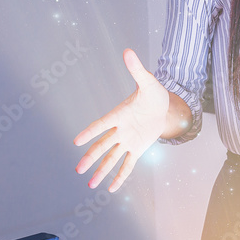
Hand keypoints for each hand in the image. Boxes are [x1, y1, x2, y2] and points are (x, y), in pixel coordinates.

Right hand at [74, 49, 170, 191]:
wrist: (163, 106)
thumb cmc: (153, 93)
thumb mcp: (148, 82)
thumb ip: (137, 69)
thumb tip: (128, 51)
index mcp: (119, 114)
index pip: (102, 124)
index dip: (90, 132)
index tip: (76, 141)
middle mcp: (120, 130)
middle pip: (102, 146)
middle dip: (91, 158)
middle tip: (78, 169)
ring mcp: (127, 141)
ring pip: (111, 158)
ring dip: (101, 171)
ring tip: (89, 184)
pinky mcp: (137, 149)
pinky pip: (127, 164)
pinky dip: (120, 176)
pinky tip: (112, 188)